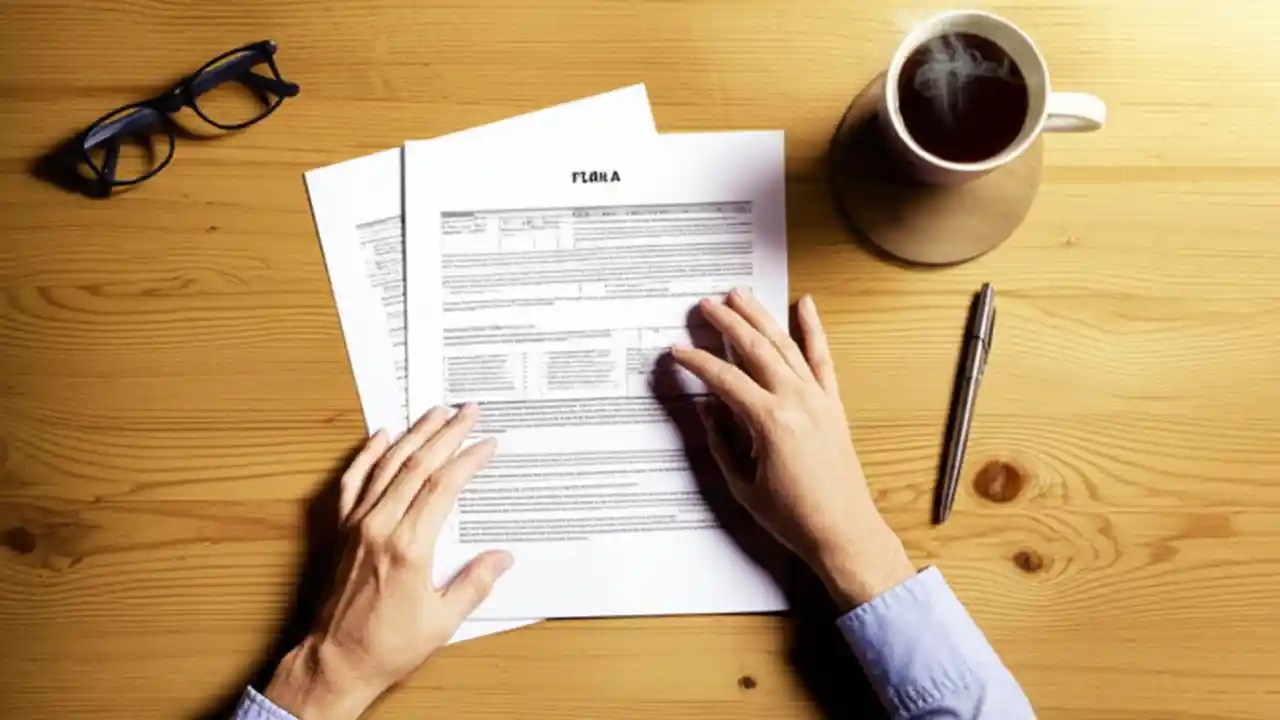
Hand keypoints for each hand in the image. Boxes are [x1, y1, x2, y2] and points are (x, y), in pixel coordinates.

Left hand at [264, 405, 512, 719]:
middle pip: (417, 466)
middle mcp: (380, 527)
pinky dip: (367, 455)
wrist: (335, 661)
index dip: (468, 460)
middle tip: (467, 411)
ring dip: (414, 435)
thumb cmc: (386, 646)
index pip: (443, 487)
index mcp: (409, 547)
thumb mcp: (442, 621)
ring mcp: (357, 525)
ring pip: (388, 466)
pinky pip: (353, 482)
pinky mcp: (341, 531)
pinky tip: (382, 436)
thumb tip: (503, 558)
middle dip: (446, 434)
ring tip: (434, 413)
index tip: (487, 444)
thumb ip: (474, 584)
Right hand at [671, 289, 914, 610]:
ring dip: (761, 316)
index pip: (724, 379)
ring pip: (784, 345)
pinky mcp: (832, 404)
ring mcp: (817, 399)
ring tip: (740, 294)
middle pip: (754, 349)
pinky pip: (822, 358)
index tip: (677, 349)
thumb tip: (710, 407)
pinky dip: (813, 329)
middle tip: (705, 304)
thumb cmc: (791, 516)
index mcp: (769, 422)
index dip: (697, 361)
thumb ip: (722, 441)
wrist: (843, 531)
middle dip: (727, 323)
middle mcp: (795, 401)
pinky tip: (805, 305)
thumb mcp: (742, 484)